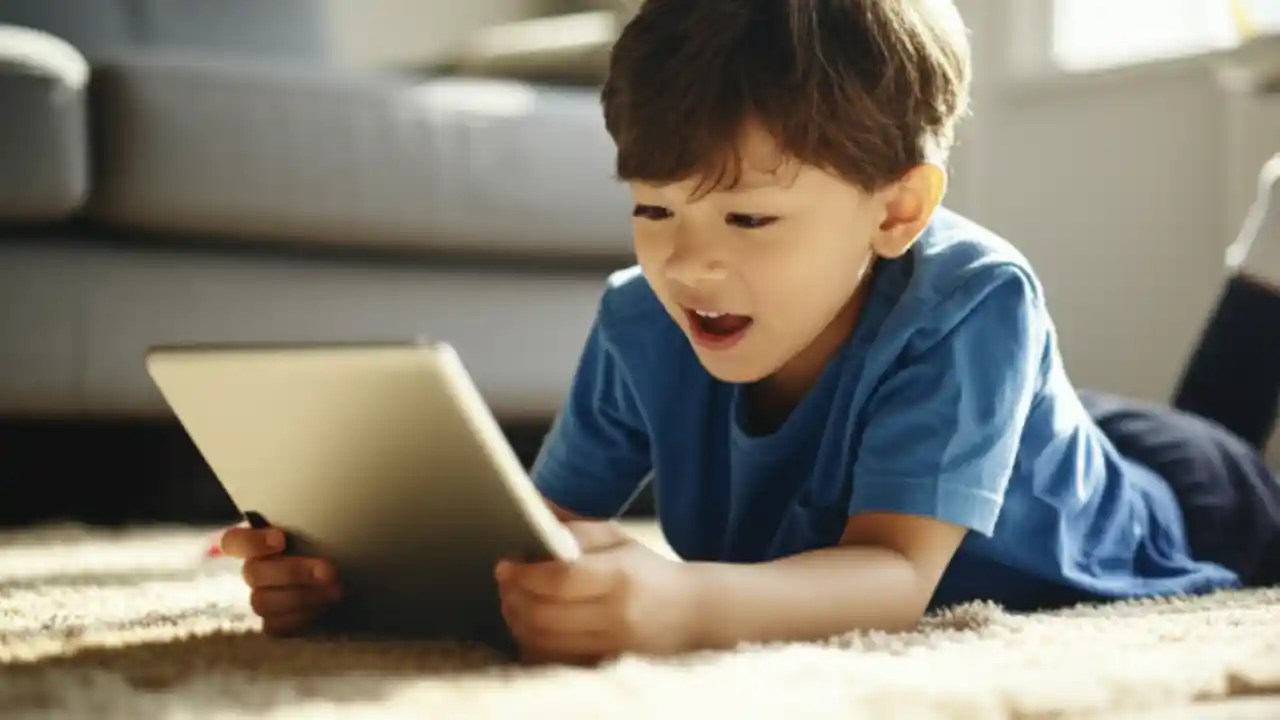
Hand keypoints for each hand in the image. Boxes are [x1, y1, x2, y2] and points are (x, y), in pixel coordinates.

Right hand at [219, 525, 342, 635]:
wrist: (341, 584)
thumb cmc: (326, 552)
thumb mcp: (318, 536)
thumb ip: (309, 530)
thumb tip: (323, 520)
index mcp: (259, 544)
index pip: (234, 541)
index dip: (251, 542)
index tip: (280, 540)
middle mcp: (255, 571)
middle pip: (254, 573)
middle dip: (293, 572)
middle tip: (327, 571)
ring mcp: (260, 599)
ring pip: (262, 602)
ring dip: (301, 597)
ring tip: (333, 591)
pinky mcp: (273, 623)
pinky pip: (274, 626)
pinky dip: (299, 617)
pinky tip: (321, 608)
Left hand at [495, 521, 699, 663]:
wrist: (689, 613)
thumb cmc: (648, 571)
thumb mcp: (619, 538)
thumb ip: (577, 530)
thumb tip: (535, 520)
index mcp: (618, 576)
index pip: (559, 579)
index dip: (524, 574)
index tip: (505, 565)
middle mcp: (614, 614)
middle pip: (544, 614)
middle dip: (514, 597)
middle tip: (505, 582)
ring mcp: (609, 643)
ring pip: (543, 640)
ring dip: (517, 620)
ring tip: (513, 600)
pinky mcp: (603, 661)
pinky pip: (553, 657)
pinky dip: (532, 641)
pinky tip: (529, 623)